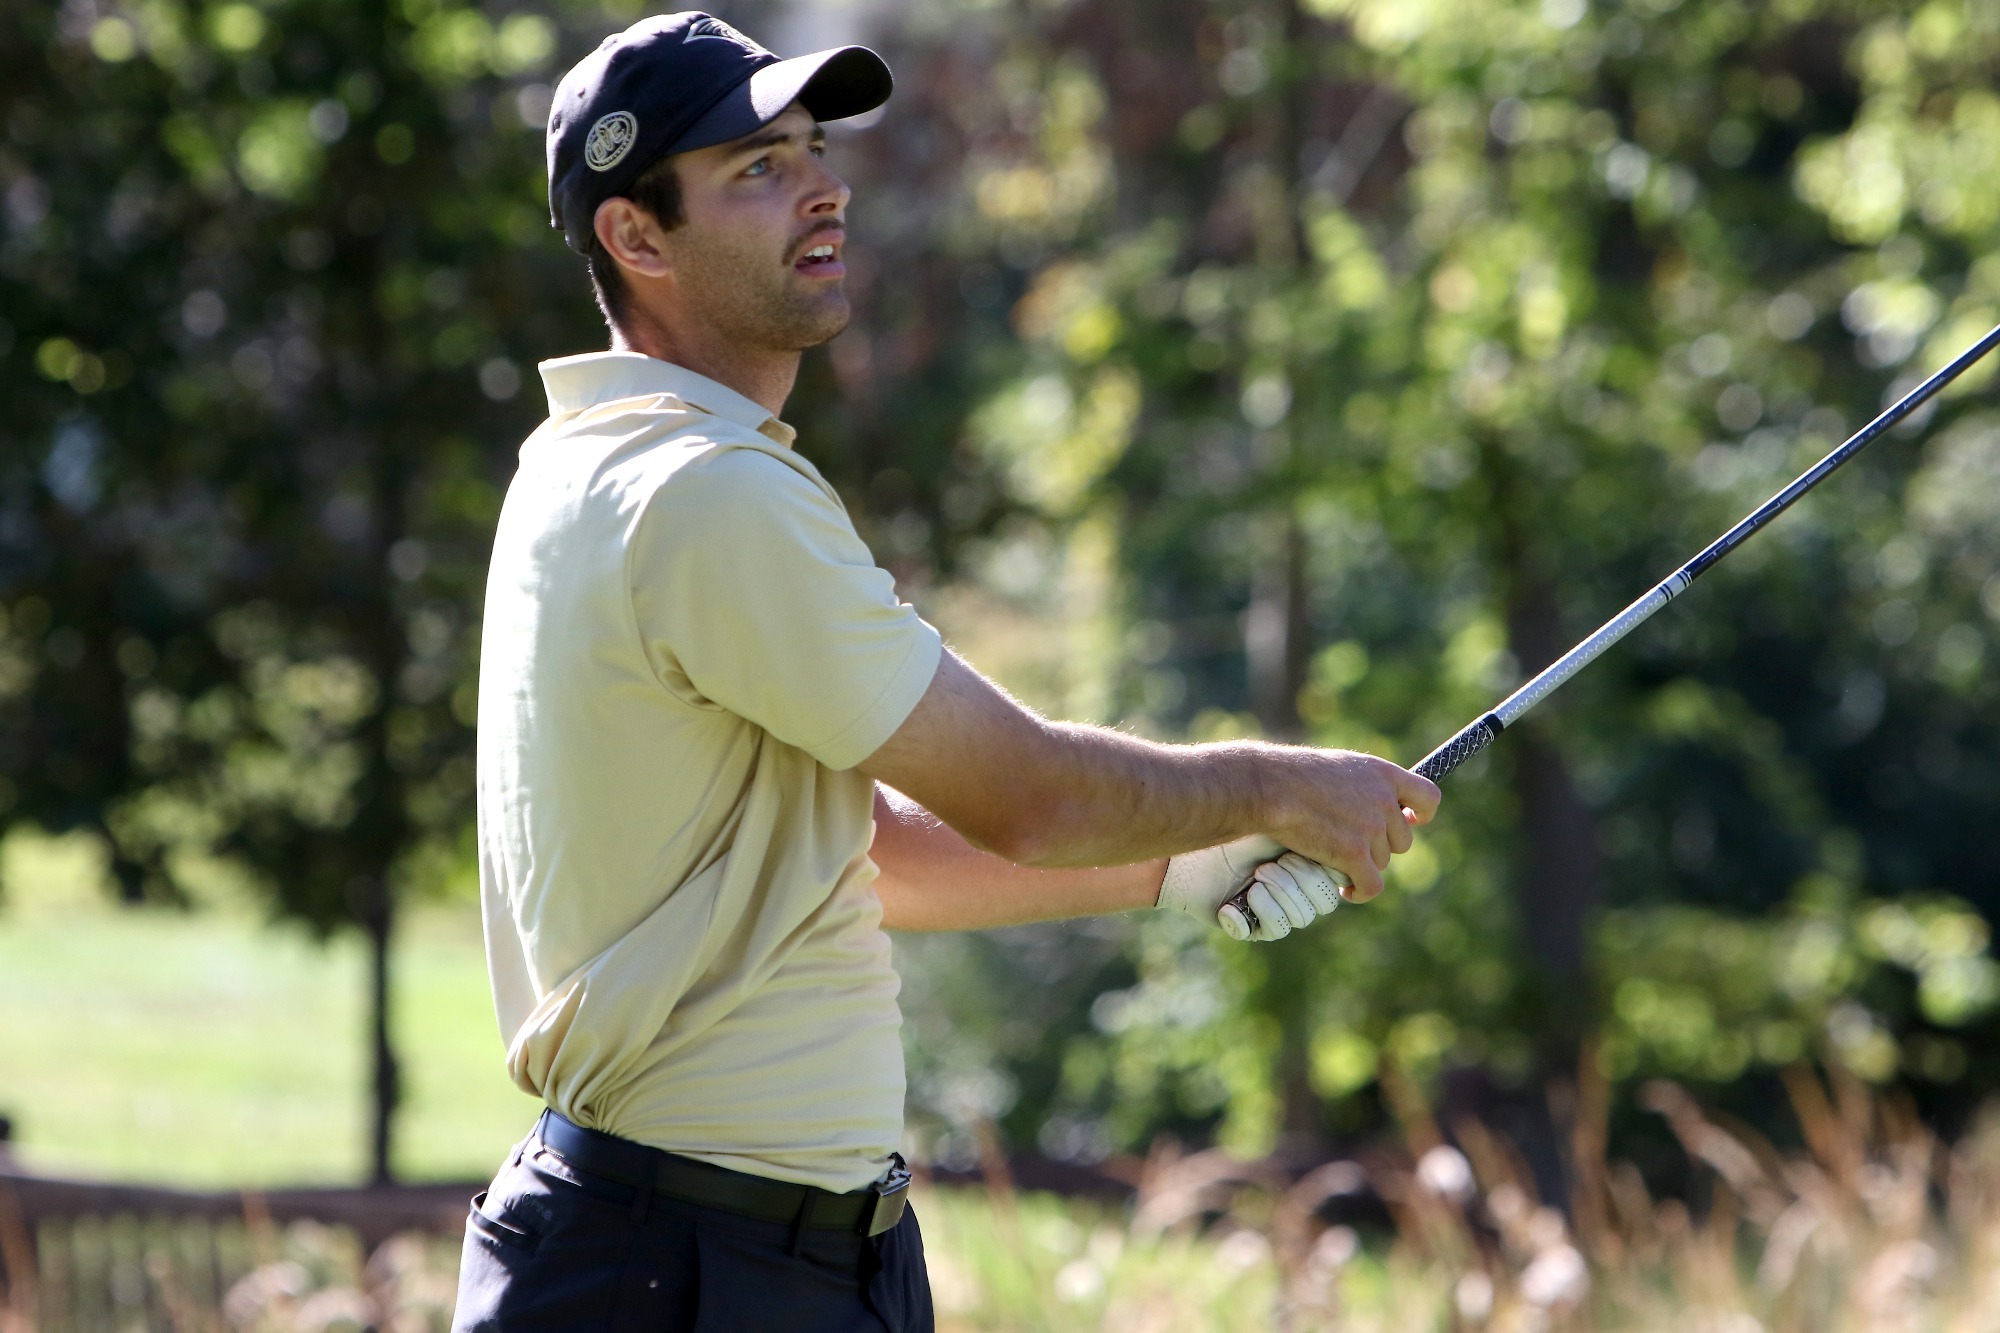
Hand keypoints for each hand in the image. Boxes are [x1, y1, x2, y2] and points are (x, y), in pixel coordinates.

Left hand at [1158, 837, 1342, 941]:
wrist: (1189, 845)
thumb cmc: (1233, 824)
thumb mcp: (1284, 818)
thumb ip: (1321, 828)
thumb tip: (1358, 842)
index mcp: (1309, 859)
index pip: (1342, 876)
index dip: (1325, 865)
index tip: (1301, 845)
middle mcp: (1296, 887)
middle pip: (1325, 900)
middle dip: (1300, 878)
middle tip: (1273, 861)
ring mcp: (1276, 908)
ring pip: (1304, 916)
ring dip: (1280, 891)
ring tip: (1258, 873)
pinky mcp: (1255, 925)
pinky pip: (1279, 928)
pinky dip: (1264, 908)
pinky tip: (1245, 893)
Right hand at [1258, 750, 1437, 902]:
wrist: (1272, 787)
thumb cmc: (1294, 775)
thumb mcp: (1340, 767)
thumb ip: (1364, 785)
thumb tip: (1374, 809)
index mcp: (1383, 774)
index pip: (1428, 798)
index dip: (1421, 814)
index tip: (1409, 821)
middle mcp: (1384, 801)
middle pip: (1401, 840)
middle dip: (1379, 846)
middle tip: (1350, 844)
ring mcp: (1372, 828)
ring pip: (1381, 862)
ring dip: (1361, 865)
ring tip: (1332, 856)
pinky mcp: (1355, 854)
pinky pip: (1372, 886)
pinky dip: (1361, 892)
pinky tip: (1347, 890)